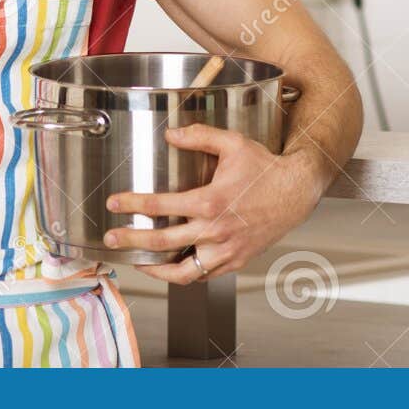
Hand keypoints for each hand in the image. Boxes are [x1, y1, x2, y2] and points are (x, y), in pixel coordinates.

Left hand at [102, 125, 324, 283]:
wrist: (296, 191)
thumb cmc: (265, 168)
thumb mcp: (233, 144)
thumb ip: (199, 136)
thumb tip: (170, 134)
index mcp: (209, 202)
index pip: (160, 206)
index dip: (132, 204)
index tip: (114, 204)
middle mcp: (215, 230)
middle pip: (162, 243)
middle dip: (131, 241)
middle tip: (112, 238)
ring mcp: (226, 250)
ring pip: (182, 272)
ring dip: (155, 269)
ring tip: (138, 262)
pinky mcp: (235, 261)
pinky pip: (203, 275)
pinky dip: (184, 274)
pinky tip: (172, 265)